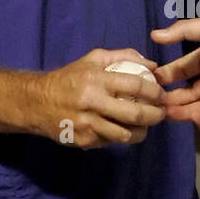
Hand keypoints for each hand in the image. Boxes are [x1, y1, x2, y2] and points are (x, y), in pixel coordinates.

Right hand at [35, 49, 164, 147]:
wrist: (36, 102)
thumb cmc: (69, 78)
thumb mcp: (92, 59)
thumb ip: (123, 56)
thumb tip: (152, 64)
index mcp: (96, 79)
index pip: (135, 85)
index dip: (154, 91)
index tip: (163, 94)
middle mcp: (93, 103)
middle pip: (135, 114)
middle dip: (155, 115)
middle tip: (162, 113)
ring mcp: (88, 125)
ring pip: (126, 134)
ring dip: (142, 131)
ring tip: (146, 125)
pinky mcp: (84, 141)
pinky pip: (111, 141)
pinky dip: (121, 136)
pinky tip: (123, 129)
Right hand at [151, 18, 199, 129]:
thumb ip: (184, 31)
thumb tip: (155, 34)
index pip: (183, 69)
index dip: (167, 75)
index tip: (150, 80)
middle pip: (188, 91)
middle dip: (171, 96)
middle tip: (153, 100)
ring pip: (198, 108)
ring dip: (182, 110)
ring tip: (164, 111)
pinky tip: (192, 115)